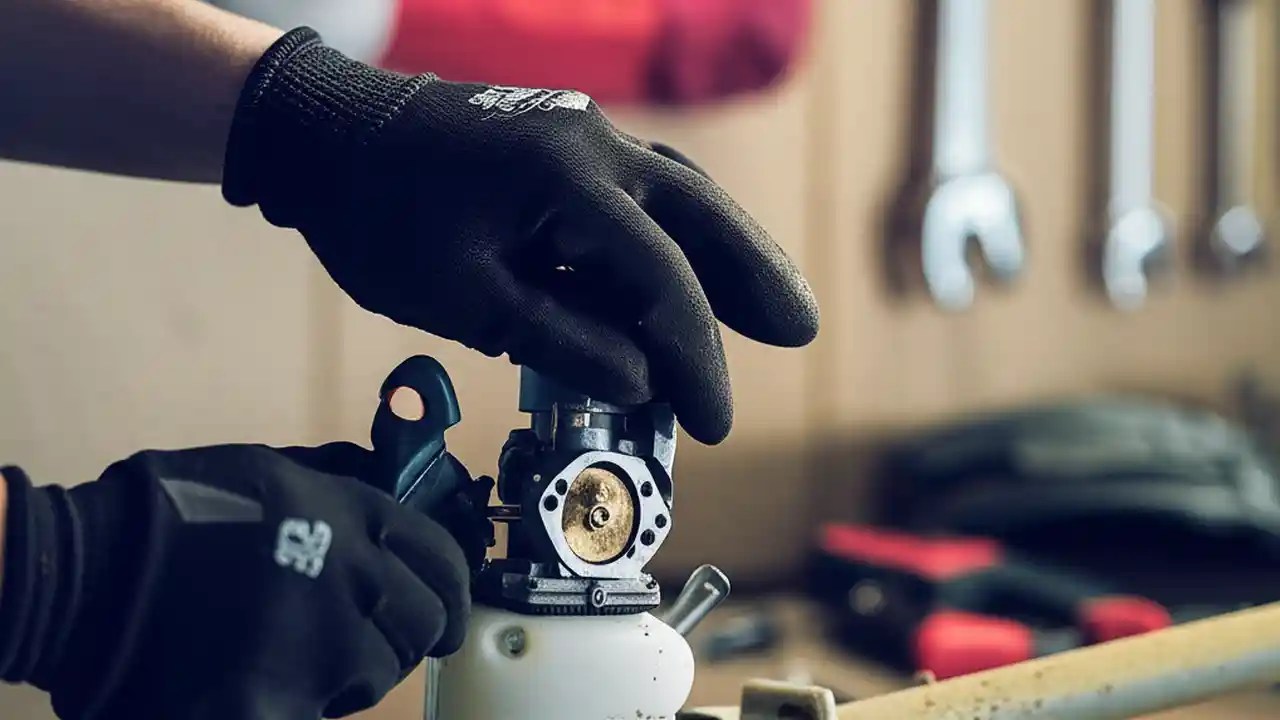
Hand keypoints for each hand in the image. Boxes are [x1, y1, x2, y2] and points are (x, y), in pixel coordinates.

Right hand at [0, 443, 467, 718]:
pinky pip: (323, 708)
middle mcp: (355, 579)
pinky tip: (264, 683)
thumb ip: (341, 494)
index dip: (449, 587)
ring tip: (298, 654)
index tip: (445, 605)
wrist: (88, 572)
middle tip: (368, 637)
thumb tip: (388, 503)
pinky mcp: (282, 703)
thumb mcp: (274, 472)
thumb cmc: (173, 511)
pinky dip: (303, 701)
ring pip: (377, 675)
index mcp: (353, 517)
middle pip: (424, 624)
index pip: (443, 561)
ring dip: (353, 671)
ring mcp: (324, 646)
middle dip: (406, 633)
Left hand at [222, 28, 819, 444]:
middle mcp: (595, 144)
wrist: (326, 134)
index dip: (693, 356)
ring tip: (771, 307)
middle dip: (755, 278)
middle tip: (799, 332)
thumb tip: (640, 380)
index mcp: (567, 179)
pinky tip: (691, 271)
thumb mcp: (460, 296)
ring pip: (681, 194)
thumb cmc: (377, 217)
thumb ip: (559, 338)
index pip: (660, 277)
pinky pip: (644, 190)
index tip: (711, 420)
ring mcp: (585, 134)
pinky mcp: (568, 142)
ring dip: (728, 251)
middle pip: (701, 214)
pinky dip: (676, 236)